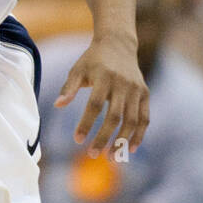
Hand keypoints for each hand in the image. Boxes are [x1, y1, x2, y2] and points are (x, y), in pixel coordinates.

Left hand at [54, 34, 148, 154]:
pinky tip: (130, 150)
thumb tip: (57, 105)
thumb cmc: (93, 60)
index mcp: (104, 77)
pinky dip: (139, 134)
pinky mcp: (145, 94)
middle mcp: (123, 84)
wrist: (118, 44)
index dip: (86, 123)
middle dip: (104, 137)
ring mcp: (136, 89)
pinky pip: (145, 118)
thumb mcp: (78, 69)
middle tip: (92, 154)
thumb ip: (68, 88)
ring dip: (122, 141)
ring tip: (111, 158)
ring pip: (132, 120)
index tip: (77, 139)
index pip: (94, 104)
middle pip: (114, 116)